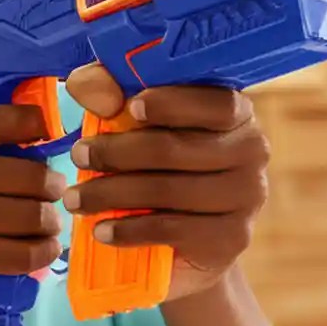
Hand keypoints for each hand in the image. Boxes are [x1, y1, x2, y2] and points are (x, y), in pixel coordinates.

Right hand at [0, 106, 66, 295]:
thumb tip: (44, 128)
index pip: (6, 121)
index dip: (39, 129)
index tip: (48, 141)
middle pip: (31, 177)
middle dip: (53, 186)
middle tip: (54, 193)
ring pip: (32, 216)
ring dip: (51, 221)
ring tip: (49, 222)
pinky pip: (24, 254)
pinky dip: (46, 251)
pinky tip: (46, 246)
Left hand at [64, 64, 269, 301]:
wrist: (183, 236)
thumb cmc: (159, 162)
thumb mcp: (132, 120)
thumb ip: (109, 92)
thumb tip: (87, 87)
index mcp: (237, 112)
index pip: (214, 103)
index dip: (172, 104)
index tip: (130, 107)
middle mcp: (252, 151)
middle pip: (177, 149)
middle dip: (118, 152)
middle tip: (78, 156)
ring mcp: (246, 197)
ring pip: (170, 191)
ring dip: (113, 194)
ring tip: (75, 199)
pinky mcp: (231, 238)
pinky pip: (173, 230)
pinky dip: (130, 230)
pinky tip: (101, 230)